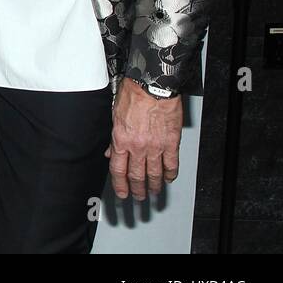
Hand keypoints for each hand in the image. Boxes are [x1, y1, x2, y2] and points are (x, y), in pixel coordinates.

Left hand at [107, 77, 182, 200]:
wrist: (153, 85)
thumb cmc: (133, 94)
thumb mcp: (114, 115)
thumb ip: (114, 137)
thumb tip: (111, 152)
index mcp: (121, 139)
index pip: (118, 169)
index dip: (119, 184)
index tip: (122, 192)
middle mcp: (137, 146)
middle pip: (136, 175)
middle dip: (137, 189)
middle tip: (139, 196)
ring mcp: (155, 146)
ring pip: (154, 173)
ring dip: (154, 185)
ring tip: (154, 192)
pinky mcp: (171, 142)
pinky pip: (171, 163)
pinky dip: (170, 173)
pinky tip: (169, 178)